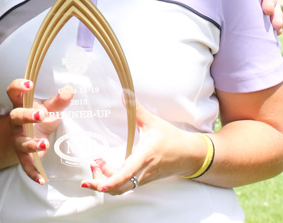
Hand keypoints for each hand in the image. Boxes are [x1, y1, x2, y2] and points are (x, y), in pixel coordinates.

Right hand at [5, 79, 73, 183]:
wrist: (22, 136)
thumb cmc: (37, 118)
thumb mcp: (48, 108)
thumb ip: (59, 101)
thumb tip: (70, 89)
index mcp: (20, 105)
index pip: (13, 92)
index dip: (18, 87)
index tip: (29, 85)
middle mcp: (15, 122)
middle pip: (16, 116)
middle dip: (27, 115)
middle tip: (41, 114)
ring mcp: (17, 139)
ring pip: (20, 142)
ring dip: (31, 144)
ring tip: (44, 144)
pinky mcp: (22, 155)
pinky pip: (25, 165)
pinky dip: (32, 173)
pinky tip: (42, 180)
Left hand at [80, 103, 203, 193]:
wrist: (190, 155)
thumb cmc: (172, 138)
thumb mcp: (153, 122)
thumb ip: (136, 108)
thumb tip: (124, 93)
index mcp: (145, 156)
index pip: (128, 172)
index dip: (113, 179)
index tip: (101, 185)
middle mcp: (144, 171)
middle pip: (120, 186)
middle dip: (101, 181)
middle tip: (91, 165)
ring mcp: (144, 178)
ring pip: (122, 189)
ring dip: (106, 182)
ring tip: (96, 165)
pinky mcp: (143, 180)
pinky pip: (126, 186)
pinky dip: (112, 182)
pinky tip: (105, 168)